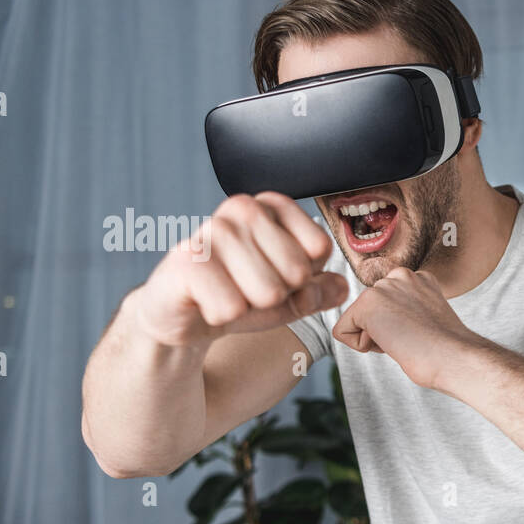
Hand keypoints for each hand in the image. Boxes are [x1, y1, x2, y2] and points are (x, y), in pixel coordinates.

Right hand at [133, 192, 348, 346]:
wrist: (182, 315)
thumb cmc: (237, 295)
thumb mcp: (288, 297)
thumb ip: (319, 291)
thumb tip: (341, 286)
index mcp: (271, 207)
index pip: (320, 247)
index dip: (304, 276)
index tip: (275, 274)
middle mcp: (242, 208)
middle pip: (297, 272)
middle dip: (278, 296)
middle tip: (246, 289)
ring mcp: (211, 230)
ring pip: (268, 292)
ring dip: (249, 308)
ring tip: (226, 295)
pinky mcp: (186, 259)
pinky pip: (233, 307)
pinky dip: (223, 317)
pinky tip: (206, 302)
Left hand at [331, 267, 487, 390]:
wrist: (454, 358)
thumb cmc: (448, 352)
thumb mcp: (427, 320)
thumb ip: (407, 311)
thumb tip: (388, 323)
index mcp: (418, 278)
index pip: (386, 305)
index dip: (399, 328)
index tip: (422, 334)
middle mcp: (400, 275)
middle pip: (369, 312)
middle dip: (385, 330)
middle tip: (414, 338)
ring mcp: (383, 287)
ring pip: (357, 322)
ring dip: (377, 338)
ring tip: (406, 340)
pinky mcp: (367, 303)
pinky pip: (343, 333)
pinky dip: (363, 347)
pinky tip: (392, 343)